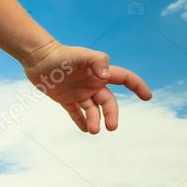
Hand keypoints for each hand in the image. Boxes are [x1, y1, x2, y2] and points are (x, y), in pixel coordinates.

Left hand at [22, 41, 152, 132]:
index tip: (147, 97)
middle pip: (108, 101)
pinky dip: (80, 121)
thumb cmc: (62, 56)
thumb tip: (105, 75)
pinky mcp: (66, 99)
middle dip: (111, 114)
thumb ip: (97, 61)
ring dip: (94, 120)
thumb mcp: (81, 55)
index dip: (137, 86)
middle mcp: (93, 84)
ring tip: (93, 131)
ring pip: (92, 110)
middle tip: (111, 128)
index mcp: (101, 73)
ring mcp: (80, 92)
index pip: (125, 79)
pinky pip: (75, 113)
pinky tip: (85, 130)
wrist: (39, 59)